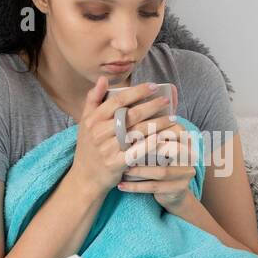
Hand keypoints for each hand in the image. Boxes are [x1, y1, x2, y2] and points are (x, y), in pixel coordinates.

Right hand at [67, 78, 181, 197]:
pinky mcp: (116, 164)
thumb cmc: (88, 148)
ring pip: (137, 132)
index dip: (137, 92)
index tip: (153, 86)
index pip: (118, 100)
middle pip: (130, 115)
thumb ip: (93, 100)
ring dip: (157, 124)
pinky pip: (136, 152)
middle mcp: (99, 132)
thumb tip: (103, 79)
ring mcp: (107, 149)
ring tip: (172, 118)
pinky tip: (163, 137)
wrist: (84, 178)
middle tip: (166, 101)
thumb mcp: (85, 123)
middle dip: (151, 106)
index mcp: (93, 120)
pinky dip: (150, 144)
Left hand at [114, 136, 196, 210]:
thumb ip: (146, 137)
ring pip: (161, 171)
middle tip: (124, 153)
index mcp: (185, 140)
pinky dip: (135, 186)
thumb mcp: (153, 148)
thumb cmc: (157, 163)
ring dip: (138, 171)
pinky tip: (121, 185)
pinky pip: (154, 187)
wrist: (171, 191)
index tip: (130, 134)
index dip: (153, 131)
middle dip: (145, 151)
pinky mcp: (180, 188)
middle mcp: (190, 155)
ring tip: (122, 171)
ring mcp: (187, 173)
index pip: (174, 130)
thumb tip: (124, 127)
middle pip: (170, 150)